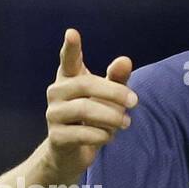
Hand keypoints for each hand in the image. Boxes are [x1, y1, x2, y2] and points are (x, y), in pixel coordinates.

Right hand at [45, 28, 135, 177]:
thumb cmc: (92, 120)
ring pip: (84, 109)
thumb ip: (117, 80)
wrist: (71, 154)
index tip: (72, 33)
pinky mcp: (56, 137)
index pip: (68, 60)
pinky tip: (108, 137)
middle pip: (85, 85)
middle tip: (135, 101)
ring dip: (111, 116)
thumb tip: (125, 59)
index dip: (70, 48)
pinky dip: (102, 135)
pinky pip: (83, 133)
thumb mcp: (108, 99)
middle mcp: (56, 93)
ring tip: (126, 123)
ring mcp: (53, 114)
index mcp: (68, 79)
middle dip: (114, 92)